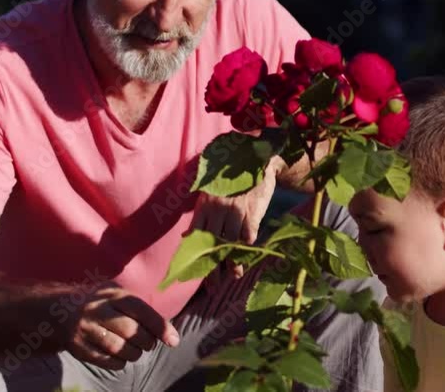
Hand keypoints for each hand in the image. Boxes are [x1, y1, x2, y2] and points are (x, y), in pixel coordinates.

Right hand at [65, 283, 179, 370]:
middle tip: (148, 343)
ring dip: (135, 354)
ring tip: (135, 350)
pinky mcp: (77, 347)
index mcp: (112, 293)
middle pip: (131, 331)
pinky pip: (107, 361)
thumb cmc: (101, 303)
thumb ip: (141, 308)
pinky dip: (120, 363)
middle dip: (147, 342)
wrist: (60, 309)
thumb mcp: (117, 294)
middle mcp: (97, 309)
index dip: (160, 326)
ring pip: (120, 349)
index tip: (173, 340)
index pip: (141, 310)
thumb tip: (168, 331)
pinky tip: (120, 356)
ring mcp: (85, 328)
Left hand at [189, 158, 279, 280]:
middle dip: (212, 268)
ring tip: (234, 275)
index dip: (194, 255)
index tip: (192, 272)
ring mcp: (236, 211)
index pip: (196, 235)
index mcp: (205, 204)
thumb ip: (200, 213)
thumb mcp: (211, 190)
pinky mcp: (253, 212)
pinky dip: (247, 246)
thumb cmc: (232, 177)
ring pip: (231, 243)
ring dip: (233, 263)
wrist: (258, 159)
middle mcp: (218, 209)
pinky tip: (247, 254)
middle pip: (213, 245)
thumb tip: (186, 235)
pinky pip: (248, 235)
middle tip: (212, 286)